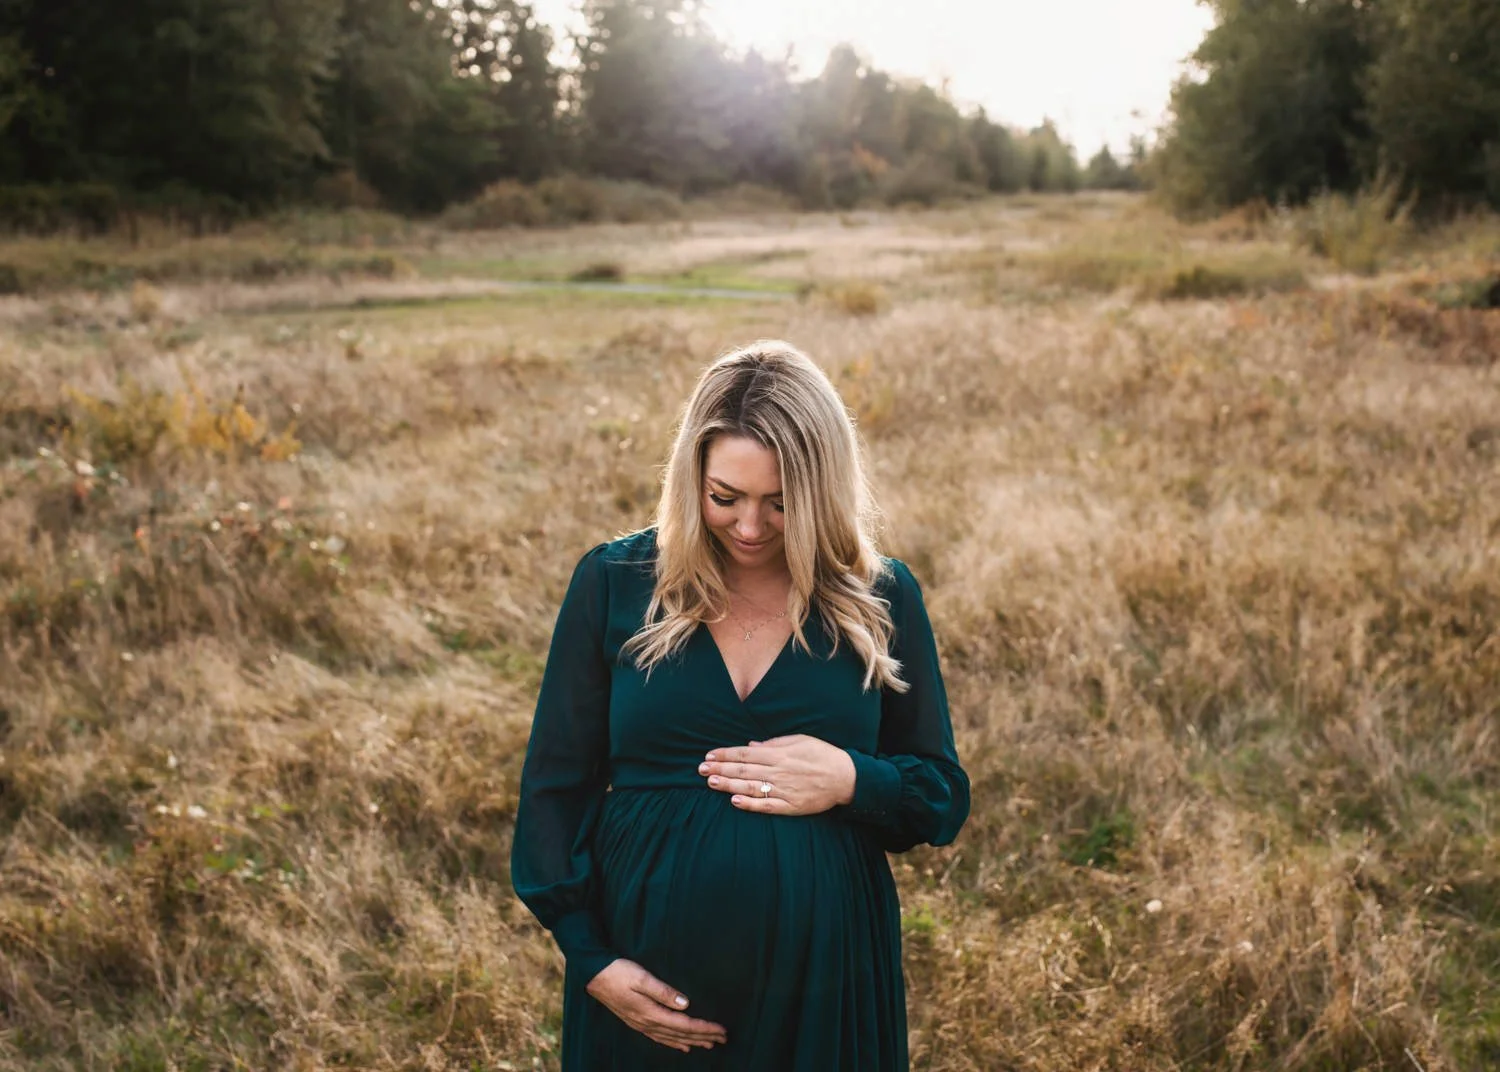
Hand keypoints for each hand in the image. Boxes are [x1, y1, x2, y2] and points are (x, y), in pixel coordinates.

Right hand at [585, 959, 727, 1052]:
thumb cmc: (618, 971)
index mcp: (650, 1013)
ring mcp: (640, 1024)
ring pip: (671, 1038)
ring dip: (691, 1042)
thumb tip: (685, 1003)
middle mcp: (647, 1023)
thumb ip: (663, 991)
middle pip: (681, 1034)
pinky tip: (681, 1045)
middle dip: (703, 1037)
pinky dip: (673, 1042)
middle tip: (723, 1039)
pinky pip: (659, 1037)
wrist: (593, 974)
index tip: (721, 1029)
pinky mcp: (636, 1021)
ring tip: (707, 1045)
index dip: (704, 1028)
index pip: (684, 1024)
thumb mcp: (642, 977)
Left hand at [699, 734, 855, 815]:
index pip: (745, 753)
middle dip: (720, 768)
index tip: (709, 755)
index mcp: (779, 753)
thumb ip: (774, 743)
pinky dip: (750, 804)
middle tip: (701, 769)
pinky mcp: (791, 805)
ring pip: (751, 787)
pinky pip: (767, 805)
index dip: (725, 754)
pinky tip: (735, 801)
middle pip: (743, 769)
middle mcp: (778, 771)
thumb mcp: (799, 740)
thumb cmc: (822, 755)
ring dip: (729, 784)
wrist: (845, 777)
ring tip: (711, 782)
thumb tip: (751, 745)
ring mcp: (784, 789)